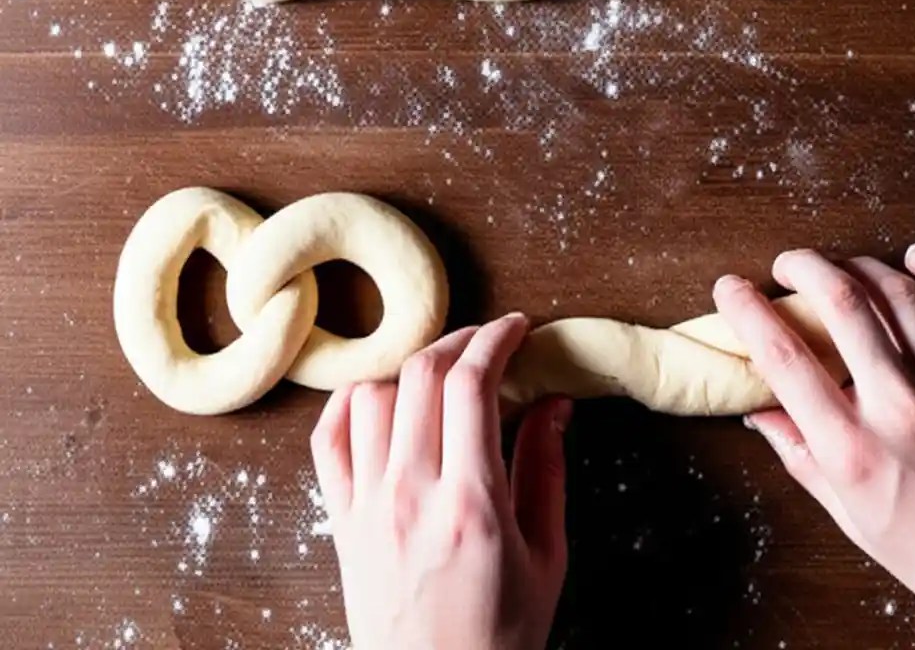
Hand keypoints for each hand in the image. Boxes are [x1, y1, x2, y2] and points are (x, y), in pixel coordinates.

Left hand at [310, 313, 572, 649]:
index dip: (496, 339)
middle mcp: (411, 495)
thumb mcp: (547, 555)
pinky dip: (351, 403)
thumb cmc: (500, 633)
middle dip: (459, 340)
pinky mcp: (341, 521)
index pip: (472, 386)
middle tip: (487, 341)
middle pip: (421, 375)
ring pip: (370, 395)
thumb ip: (547, 471)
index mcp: (472, 504)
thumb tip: (554, 404)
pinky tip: (382, 399)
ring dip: (409, 369)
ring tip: (441, 375)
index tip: (517, 328)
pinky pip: (328, 438)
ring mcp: (367, 506)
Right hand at [714, 246, 914, 649]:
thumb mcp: (853, 520)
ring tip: (843, 268)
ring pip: (899, 293)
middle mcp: (900, 410)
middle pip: (840, 304)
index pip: (784, 359)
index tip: (731, 290)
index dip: (747, 312)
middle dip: (802, 267)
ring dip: (861, 266)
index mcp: (853, 451)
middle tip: (788, 266)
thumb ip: (804, 459)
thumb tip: (763, 413)